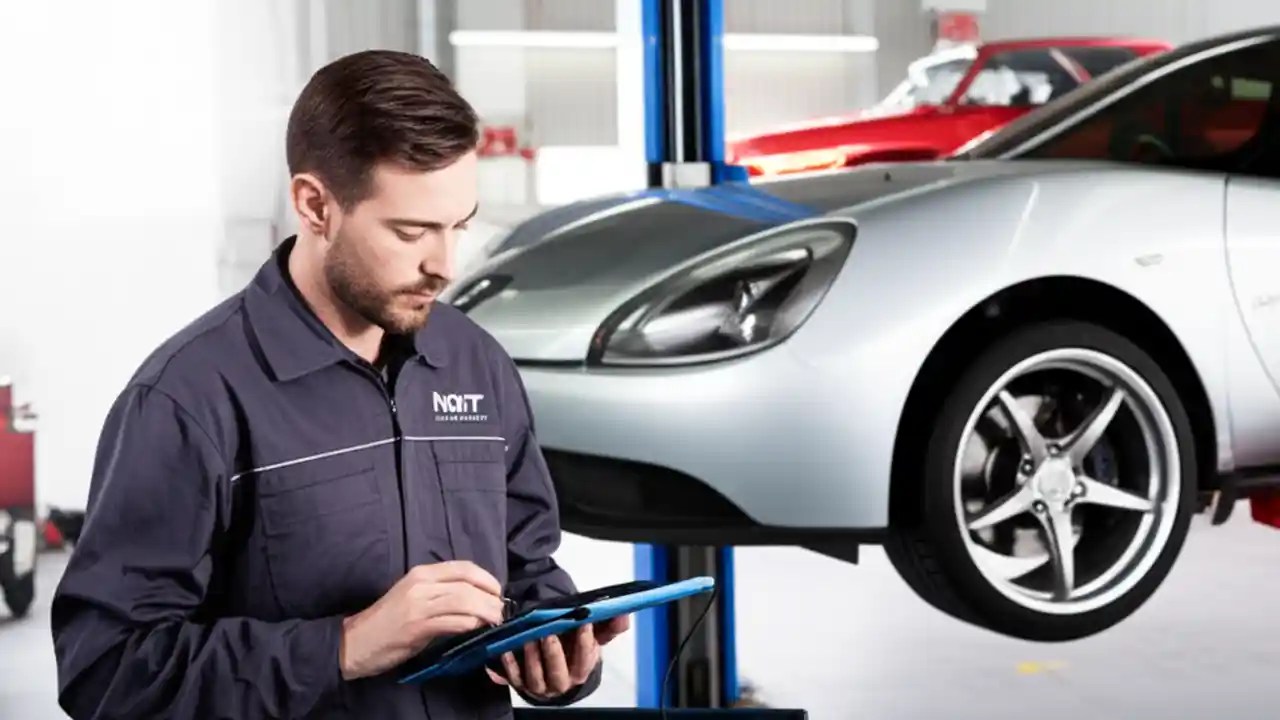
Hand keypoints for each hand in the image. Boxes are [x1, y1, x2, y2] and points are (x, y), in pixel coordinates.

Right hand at [339, 561, 503, 680]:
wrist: (354, 641)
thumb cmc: (386, 622)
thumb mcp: (415, 598)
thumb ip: (441, 595)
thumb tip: (476, 600)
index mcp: (422, 574)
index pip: (464, 568)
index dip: (487, 579)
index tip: (498, 593)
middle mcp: (421, 584)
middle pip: (468, 584)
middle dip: (491, 598)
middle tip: (501, 612)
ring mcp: (418, 604)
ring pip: (464, 600)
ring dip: (486, 612)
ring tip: (495, 621)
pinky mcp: (416, 627)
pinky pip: (452, 621)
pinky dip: (470, 624)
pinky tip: (476, 629)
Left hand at [486, 615, 630, 699]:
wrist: (557, 663)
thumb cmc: (574, 648)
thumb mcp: (593, 637)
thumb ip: (608, 626)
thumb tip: (623, 614)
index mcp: (581, 671)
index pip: (585, 660)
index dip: (585, 643)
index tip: (583, 623)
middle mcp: (561, 682)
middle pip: (558, 673)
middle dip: (554, 653)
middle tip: (548, 633)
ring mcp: (539, 684)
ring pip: (535, 677)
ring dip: (531, 658)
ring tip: (528, 638)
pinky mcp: (520, 683)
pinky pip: (514, 677)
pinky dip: (510, 665)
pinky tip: (506, 650)